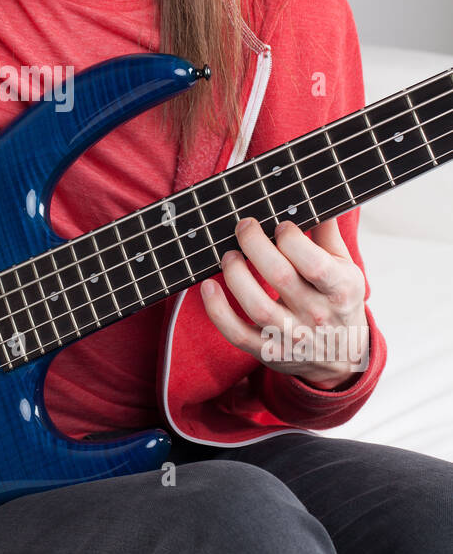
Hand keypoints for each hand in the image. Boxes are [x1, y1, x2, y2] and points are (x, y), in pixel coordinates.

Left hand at [199, 216, 369, 388]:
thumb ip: (328, 235)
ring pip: (257, 306)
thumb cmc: (339, 302)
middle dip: (255, 245)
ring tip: (229, 255)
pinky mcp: (267, 350)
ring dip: (236, 275)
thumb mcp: (346, 269)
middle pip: (280, 277)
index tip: (280, 226)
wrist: (340, 357)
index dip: (291, 239)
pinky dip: (217, 311)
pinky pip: (236, 333)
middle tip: (244, 227)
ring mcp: (291, 336)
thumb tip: (311, 196)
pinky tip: (207, 287)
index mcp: (340, 290)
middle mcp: (316, 314)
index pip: (314, 263)